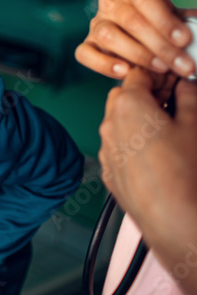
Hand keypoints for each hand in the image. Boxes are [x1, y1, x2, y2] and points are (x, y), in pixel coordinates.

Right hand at [76, 0, 196, 78]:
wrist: (147, 40)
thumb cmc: (164, 26)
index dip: (164, 19)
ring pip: (108, 36)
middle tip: (182, 64)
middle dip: (160, 45)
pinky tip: (124, 71)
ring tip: (161, 68)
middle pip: (130, 19)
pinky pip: (86, 54)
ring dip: (138, 55)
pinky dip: (103, 64)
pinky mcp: (86, 44)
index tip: (184, 39)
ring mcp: (96, 23)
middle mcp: (110, 2)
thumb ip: (188, 22)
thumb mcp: (178, 19)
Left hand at [98, 66, 196, 294]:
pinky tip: (157, 156)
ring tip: (167, 132)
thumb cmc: (184, 173)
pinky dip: (132, 144)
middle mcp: (109, 125)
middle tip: (172, 103)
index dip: (158, 75)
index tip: (174, 80)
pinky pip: (117, 148)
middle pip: (123, 97)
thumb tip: (186, 86)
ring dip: (137, 120)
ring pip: (117, 123)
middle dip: (145, 95)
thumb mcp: (194, 125)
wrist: (174, 219)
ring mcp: (106, 150)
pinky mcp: (109, 172)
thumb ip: (188, 97)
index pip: (138, 75)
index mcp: (128, 106)